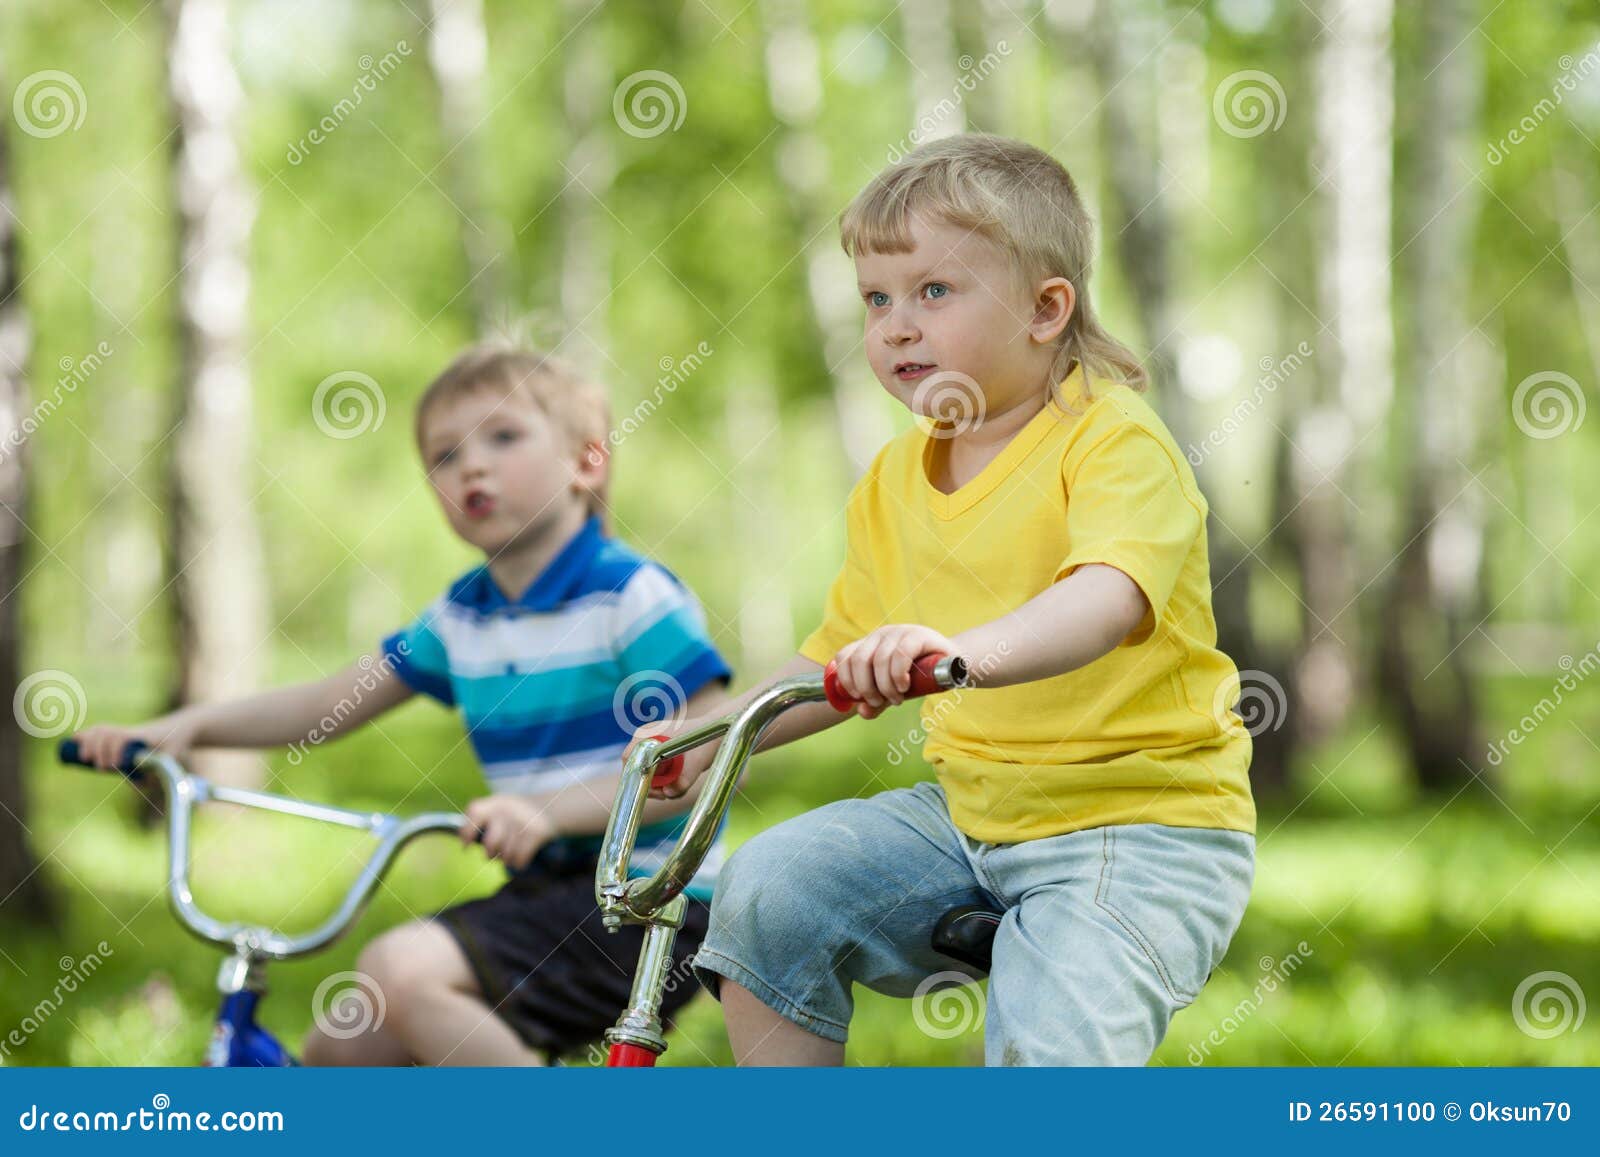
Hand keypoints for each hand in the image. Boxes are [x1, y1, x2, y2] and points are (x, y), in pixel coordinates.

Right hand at [70, 714, 197, 770]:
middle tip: (96, 766)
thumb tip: (135, 789)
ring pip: (101, 729)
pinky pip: (100, 730)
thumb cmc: (175, 743)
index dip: (112, 750)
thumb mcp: (170, 759)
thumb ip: (155, 775)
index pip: (121, 737)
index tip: (113, 766)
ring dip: (88, 741)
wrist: (179, 726)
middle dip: (96, 749)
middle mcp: (130, 731)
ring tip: (83, 758)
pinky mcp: (120, 733)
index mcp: (143, 736)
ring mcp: (124, 730)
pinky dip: (86, 734)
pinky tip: (74, 741)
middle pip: (107, 733)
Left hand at [462, 795, 556, 870]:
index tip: (466, 846)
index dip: (466, 831)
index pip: (475, 812)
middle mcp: (509, 809)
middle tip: (493, 854)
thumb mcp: (502, 807)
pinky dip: (518, 863)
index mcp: (496, 802)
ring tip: (509, 855)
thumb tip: (465, 842)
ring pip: (506, 853)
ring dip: (507, 859)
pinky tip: (520, 860)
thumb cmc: (519, 814)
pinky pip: (520, 857)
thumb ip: (485, 819)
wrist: (552, 807)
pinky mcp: (537, 832)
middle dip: (490, 853)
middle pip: (490, 841)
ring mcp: (524, 820)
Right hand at [627, 721, 716, 801]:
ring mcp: (650, 746)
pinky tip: (680, 780)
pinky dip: (665, 781)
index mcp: (647, 734)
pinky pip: (654, 773)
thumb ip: (683, 781)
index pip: (629, 759)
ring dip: (659, 785)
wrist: (720, 731)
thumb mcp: (697, 763)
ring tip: (679, 785)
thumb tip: (667, 793)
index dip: (636, 777)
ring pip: (645, 774)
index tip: (655, 790)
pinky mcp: (658, 754)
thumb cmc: (707, 741)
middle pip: (635, 769)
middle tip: (666, 793)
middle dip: (650, 785)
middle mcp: (645, 739)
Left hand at [831, 624, 958, 718]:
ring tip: (896, 699)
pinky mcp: (917, 635)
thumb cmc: (919, 676)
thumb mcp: (894, 690)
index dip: (845, 678)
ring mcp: (899, 632)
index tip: (857, 697)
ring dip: (885, 686)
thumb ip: (877, 701)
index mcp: (869, 644)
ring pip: (879, 660)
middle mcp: (881, 635)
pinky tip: (904, 686)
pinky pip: (900, 655)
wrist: (954, 665)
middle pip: (859, 660)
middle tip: (878, 702)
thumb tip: (862, 712)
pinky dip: (898, 675)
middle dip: (866, 687)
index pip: (845, 656)